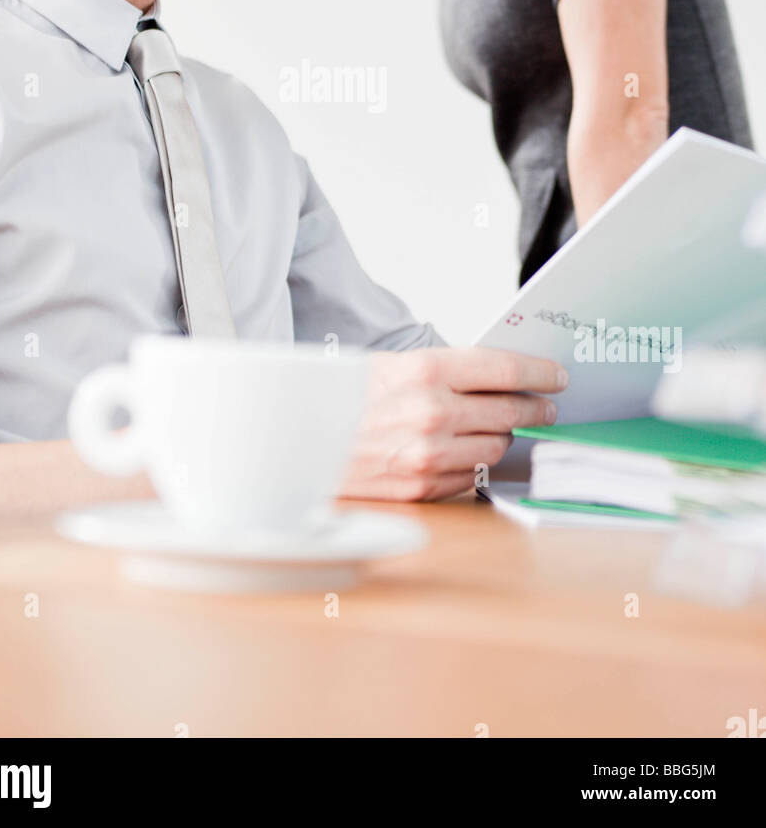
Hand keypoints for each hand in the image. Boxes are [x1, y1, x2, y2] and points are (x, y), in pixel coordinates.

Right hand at [338, 346, 567, 501]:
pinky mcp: (423, 487)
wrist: (295, 442)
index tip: (557, 374)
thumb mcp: (390, 366)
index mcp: (425, 371)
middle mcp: (432, 412)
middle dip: (536, 407)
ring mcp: (429, 454)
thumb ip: (443, 370)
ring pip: (498, 446)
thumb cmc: (342, 400)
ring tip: (502, 428)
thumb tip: (497, 376)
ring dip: (504, 436)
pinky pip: (473, 475)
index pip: (505, 369)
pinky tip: (470, 451)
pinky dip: (477, 462)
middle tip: (546, 405)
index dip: (540, 371)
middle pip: (511, 410)